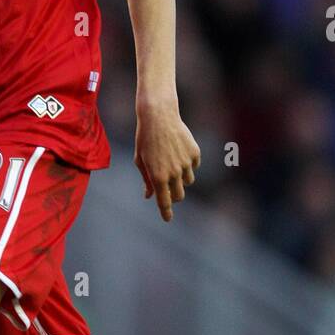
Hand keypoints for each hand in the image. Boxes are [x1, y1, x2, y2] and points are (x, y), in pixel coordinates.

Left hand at [134, 103, 199, 222]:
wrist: (159, 116)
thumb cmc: (145, 138)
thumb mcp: (140, 160)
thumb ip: (146, 180)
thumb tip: (149, 196)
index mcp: (157, 176)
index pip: (163, 202)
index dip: (166, 213)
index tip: (167, 219)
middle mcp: (173, 173)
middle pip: (179, 195)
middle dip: (173, 196)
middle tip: (168, 188)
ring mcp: (186, 163)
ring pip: (188, 181)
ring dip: (181, 179)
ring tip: (172, 163)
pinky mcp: (195, 153)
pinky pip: (194, 166)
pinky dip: (188, 164)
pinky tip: (179, 152)